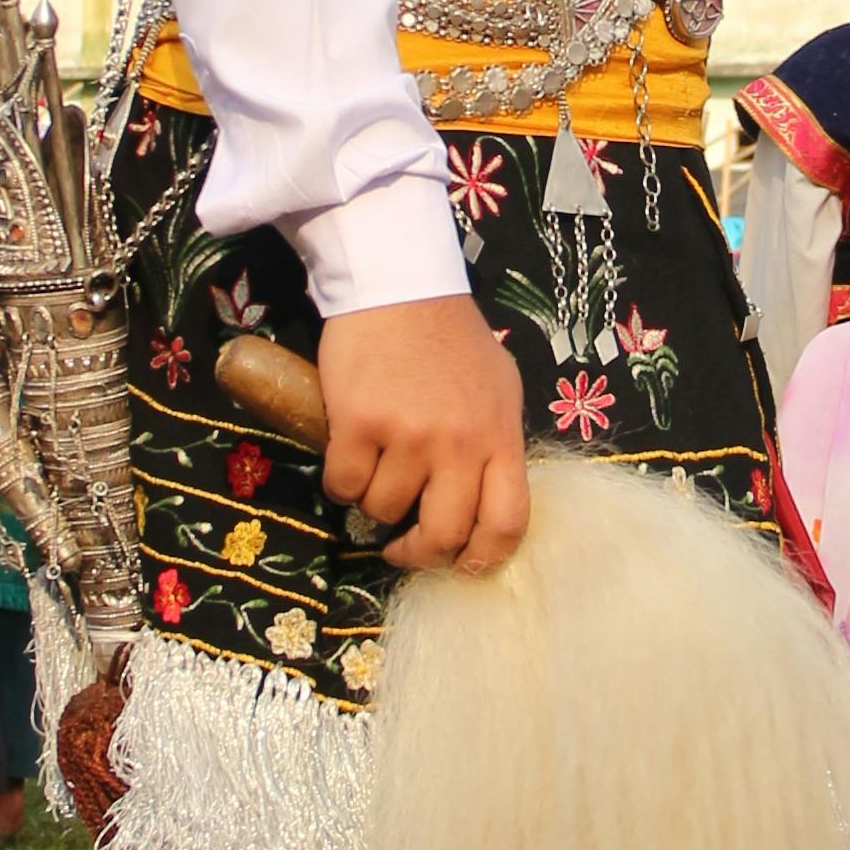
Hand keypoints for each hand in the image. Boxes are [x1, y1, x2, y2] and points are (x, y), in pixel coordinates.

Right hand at [318, 293, 528, 575]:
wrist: (398, 285)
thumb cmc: (451, 337)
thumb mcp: (498, 387)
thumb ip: (496, 444)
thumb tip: (486, 500)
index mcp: (501, 436)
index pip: (509, 523)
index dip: (483, 559)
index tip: (459, 563)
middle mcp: (460, 443)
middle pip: (444, 534)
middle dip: (418, 553)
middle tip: (401, 547)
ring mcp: (409, 435)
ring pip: (384, 510)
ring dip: (374, 501)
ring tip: (375, 468)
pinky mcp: (358, 424)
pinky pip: (344, 485)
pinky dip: (341, 479)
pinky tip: (347, 451)